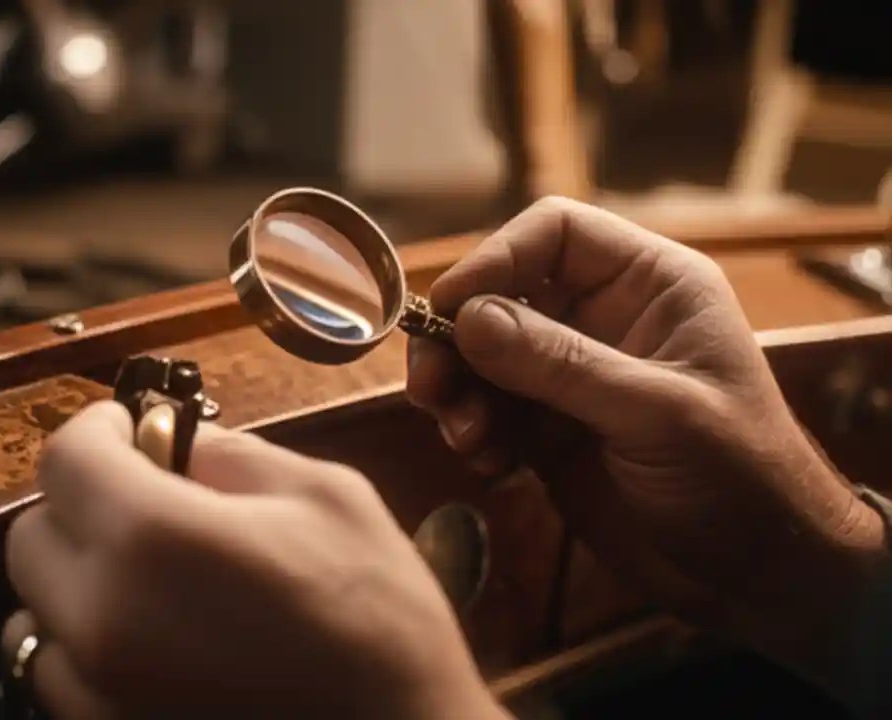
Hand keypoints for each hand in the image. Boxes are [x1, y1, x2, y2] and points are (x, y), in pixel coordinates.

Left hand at [3, 401, 509, 719]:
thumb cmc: (381, 624)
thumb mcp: (328, 497)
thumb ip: (233, 456)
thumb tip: (176, 442)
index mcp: (151, 538)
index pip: (64, 458)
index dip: (97, 430)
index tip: (131, 429)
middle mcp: (99, 620)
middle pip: (31, 538)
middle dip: (83, 506)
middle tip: (149, 503)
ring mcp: (95, 696)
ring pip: (35, 618)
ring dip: (77, 585)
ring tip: (152, 587)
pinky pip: (62, 683)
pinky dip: (90, 654)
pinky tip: (158, 650)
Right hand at [406, 197, 888, 708]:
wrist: (756, 572)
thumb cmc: (738, 475)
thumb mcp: (656, 412)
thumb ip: (561, 364)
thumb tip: (467, 317)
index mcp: (649, 285)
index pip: (555, 234)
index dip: (496, 259)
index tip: (449, 308)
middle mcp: (603, 319)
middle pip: (502, 294)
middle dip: (458, 339)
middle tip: (429, 388)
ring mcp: (571, 376)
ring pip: (483, 356)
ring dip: (459, 392)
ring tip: (465, 438)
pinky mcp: (547, 430)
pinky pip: (488, 411)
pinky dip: (474, 432)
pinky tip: (488, 464)